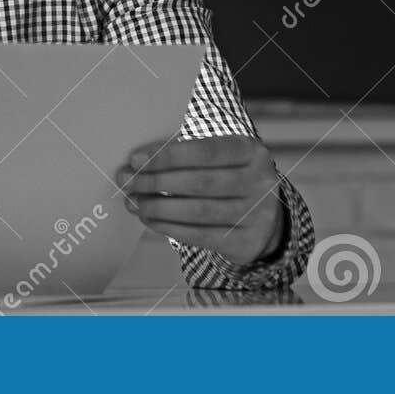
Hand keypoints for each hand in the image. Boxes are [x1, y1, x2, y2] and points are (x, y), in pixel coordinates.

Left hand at [115, 135, 284, 267]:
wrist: (267, 217)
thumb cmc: (232, 179)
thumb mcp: (224, 159)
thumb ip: (189, 157)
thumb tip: (139, 164)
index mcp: (251, 151)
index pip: (206, 151)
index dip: (168, 156)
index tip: (136, 159)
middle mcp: (259, 181)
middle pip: (199, 182)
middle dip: (156, 182)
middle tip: (127, 181)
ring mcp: (256, 214)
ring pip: (197, 212)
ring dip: (158, 207)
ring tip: (134, 202)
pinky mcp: (246, 241)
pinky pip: (200, 235)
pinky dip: (169, 227)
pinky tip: (150, 219)